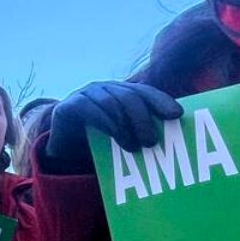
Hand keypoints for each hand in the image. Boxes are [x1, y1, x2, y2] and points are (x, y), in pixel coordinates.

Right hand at [42, 81, 182, 172]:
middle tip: (151, 142)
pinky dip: (106, 122)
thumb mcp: (123, 135)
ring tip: (133, 147)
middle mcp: (105, 89)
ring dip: (125, 126)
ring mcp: (85, 94)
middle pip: (130, 97)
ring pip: (112, 103)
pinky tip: (115, 135)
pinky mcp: (68, 105)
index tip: (176, 115)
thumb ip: (141, 131)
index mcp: (121, 92)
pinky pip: (90, 109)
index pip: (145, 92)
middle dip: (143, 119)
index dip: (161, 101)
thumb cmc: (98, 144)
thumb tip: (173, 136)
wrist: (63, 152)